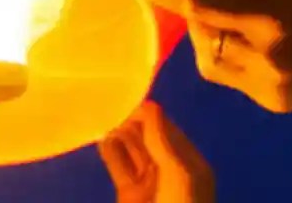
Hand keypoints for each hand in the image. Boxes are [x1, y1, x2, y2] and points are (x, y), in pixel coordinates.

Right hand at [98, 101, 213, 202]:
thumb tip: (149, 106)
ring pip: (132, 149)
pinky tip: (101, 138)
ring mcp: (148, 182)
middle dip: (133, 122)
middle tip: (110, 104)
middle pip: (149, 137)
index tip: (128, 98)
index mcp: (190, 164)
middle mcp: (170, 169)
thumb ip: (163, 142)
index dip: (150, 115)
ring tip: (103, 116)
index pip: (168, 130)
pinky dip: (110, 151)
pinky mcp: (129, 194)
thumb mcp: (180, 175)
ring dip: (119, 133)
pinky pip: (118, 165)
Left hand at [184, 0, 291, 111]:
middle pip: (200, 35)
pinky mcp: (272, 102)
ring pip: (209, 64)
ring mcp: (268, 84)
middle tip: (219, 12)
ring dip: (211, 44)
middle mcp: (265, 54)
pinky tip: (257, 52)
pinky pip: (233, 80)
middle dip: (202, 21)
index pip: (200, 6)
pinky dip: (235, 62)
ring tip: (235, 32)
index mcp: (268, 13)